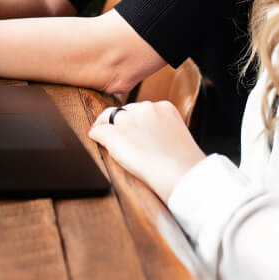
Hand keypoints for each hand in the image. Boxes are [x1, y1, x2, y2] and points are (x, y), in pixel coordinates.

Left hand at [88, 100, 206, 202]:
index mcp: (164, 107)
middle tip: (122, 138)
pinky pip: (98, 131)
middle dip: (123, 124)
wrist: (178, 172)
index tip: (135, 131)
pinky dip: (96, 135)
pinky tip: (95, 138)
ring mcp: (128, 120)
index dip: (137, 121)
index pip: (143, 109)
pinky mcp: (114, 134)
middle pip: (125, 111)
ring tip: (105, 137)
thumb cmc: (183, 163)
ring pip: (110, 118)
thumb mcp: (178, 138)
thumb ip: (165, 131)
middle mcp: (145, 108)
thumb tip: (155, 138)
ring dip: (109, 129)